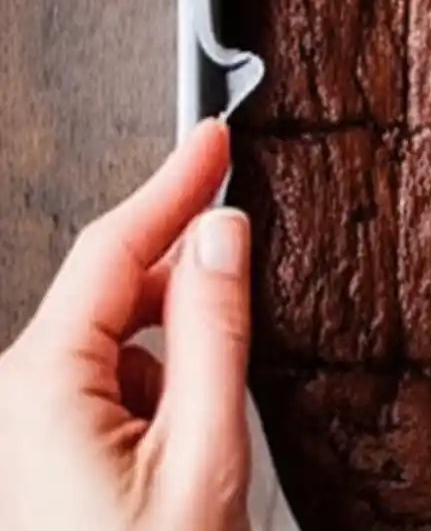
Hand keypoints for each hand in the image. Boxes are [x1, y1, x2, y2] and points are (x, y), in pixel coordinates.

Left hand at [0, 120, 251, 529]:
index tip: (212, 136)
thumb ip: (215, 333)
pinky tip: (186, 448)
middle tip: (248, 303)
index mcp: (41, 383)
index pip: (115, 249)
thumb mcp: (204, 454)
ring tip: (207, 439)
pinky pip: (113, 386)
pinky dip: (162, 393)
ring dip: (178, 361)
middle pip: (117, 293)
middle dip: (188, 291)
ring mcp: (27, 425)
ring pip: (121, 344)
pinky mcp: (46, 449)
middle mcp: (17, 395)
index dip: (172, 183)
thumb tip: (223, 238)